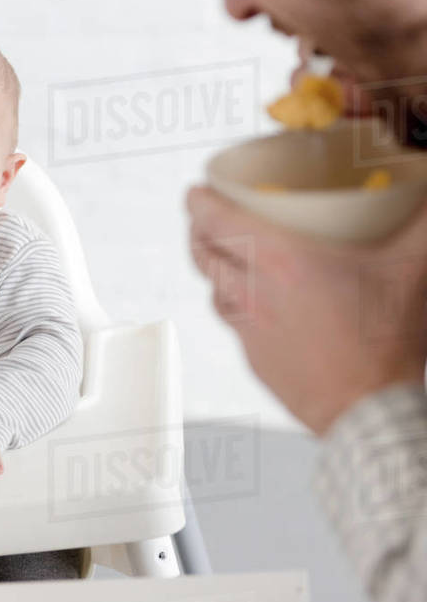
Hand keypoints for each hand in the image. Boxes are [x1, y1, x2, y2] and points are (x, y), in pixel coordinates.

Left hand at [187, 185, 426, 435]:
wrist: (371, 410)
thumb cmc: (382, 346)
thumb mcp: (411, 270)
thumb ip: (420, 226)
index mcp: (280, 262)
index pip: (217, 222)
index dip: (200, 202)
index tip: (197, 191)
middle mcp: (255, 293)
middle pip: (203, 254)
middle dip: (199, 231)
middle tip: (205, 220)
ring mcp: (250, 329)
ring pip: (214, 291)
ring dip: (214, 271)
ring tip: (226, 259)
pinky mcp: (256, 359)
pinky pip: (234, 324)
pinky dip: (236, 307)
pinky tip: (255, 306)